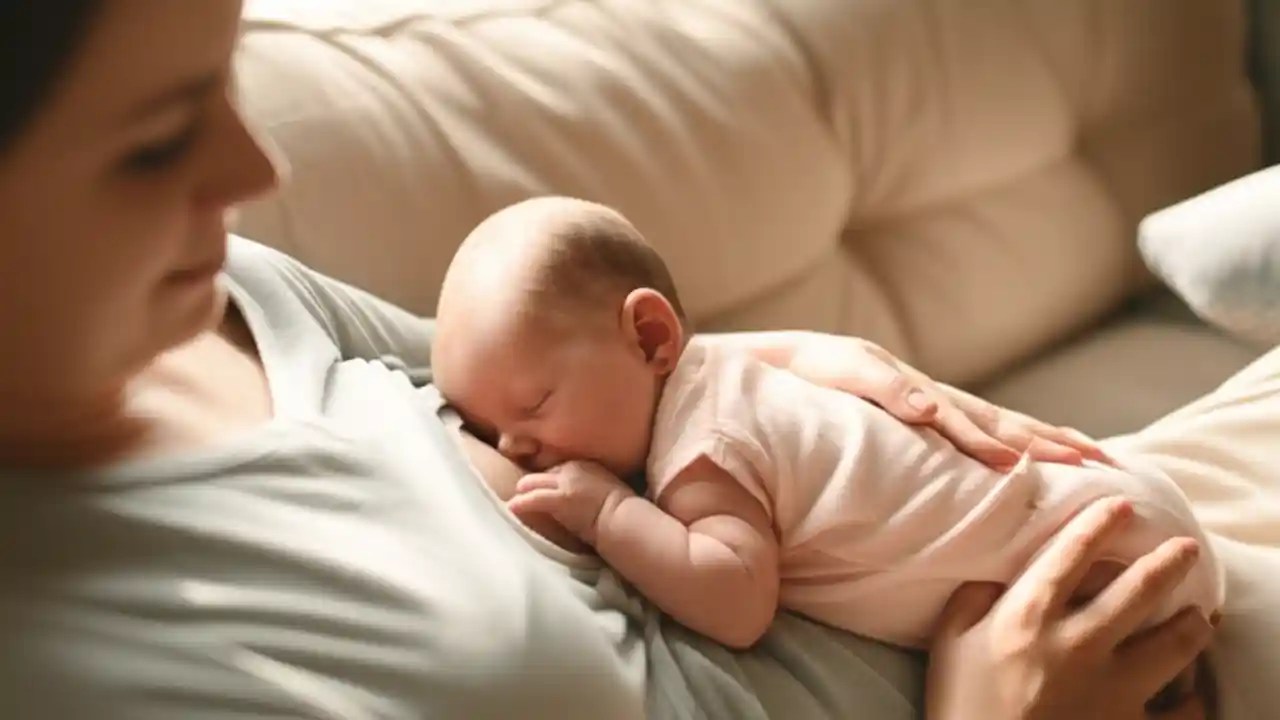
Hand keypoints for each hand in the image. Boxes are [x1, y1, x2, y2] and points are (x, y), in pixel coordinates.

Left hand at [507, 460, 634, 544]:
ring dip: (523, 492)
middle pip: (543, 472)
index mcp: (585, 464)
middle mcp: (572, 468)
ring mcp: (565, 482)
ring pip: (533, 483)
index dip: (549, 479)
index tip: (545, 487)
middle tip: (520, 490)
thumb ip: (592, 485)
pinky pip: (533, 498)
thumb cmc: (621, 510)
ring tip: (513, 499)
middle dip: (531, 482)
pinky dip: (521, 503)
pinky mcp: (559, 498)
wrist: (623, 518)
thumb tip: (585, 495)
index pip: (558, 467)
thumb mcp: (607, 487)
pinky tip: (511, 507)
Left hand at [789, 335, 1111, 468]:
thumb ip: (889, 390)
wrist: (796, 360)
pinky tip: (1035, 455)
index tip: (1050, 465)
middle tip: (1102, 462)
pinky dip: (1017, 440)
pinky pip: (983, 429)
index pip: (976, 424)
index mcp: (924, 392)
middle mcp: (939, 399)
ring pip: (1002, 424)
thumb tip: (932, 410)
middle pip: (1004, 422)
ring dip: (1046, 440)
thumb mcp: (849, 374)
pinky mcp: (928, 414)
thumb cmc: (819, 370)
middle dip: (1053, 442)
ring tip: (1091, 456)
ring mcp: (937, 404)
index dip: (1012, 444)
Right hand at [926, 498, 1214, 719]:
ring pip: (1176, 644)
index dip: (1101, 523)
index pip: (1073, 555)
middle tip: (1186, 548)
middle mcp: (1077, 644)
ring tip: (1199, 615)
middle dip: (1170, 561)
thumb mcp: (948, 644)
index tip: (1122, 505)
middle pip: (1140, 589)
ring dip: (1192, 624)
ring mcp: (1111, 688)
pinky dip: (1191, 698)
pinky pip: (1182, 710)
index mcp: (1029, 617)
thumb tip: (1000, 574)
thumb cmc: (960, 706)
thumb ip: (973, 600)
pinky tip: (1190, 688)